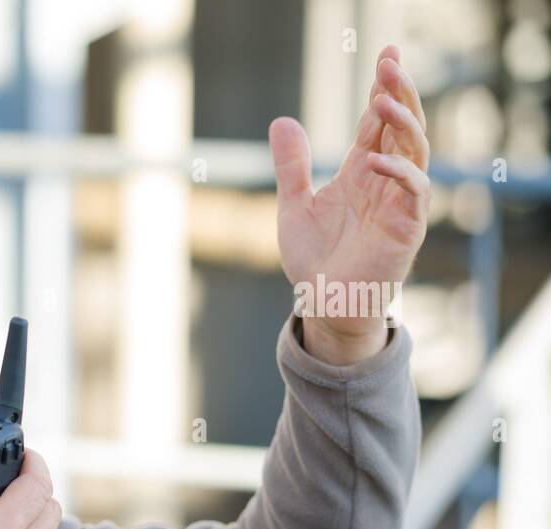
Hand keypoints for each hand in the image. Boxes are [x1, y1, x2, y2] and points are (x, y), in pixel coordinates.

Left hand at [269, 44, 429, 364]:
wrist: (323, 304)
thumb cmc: (315, 259)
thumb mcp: (294, 205)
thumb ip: (292, 166)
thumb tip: (282, 120)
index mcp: (362, 172)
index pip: (379, 122)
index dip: (383, 89)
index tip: (384, 55)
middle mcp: (385, 181)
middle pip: (402, 127)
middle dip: (399, 93)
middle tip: (390, 63)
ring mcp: (399, 203)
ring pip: (415, 151)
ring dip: (403, 123)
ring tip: (383, 99)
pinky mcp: (406, 228)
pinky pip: (414, 192)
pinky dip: (400, 172)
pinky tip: (377, 159)